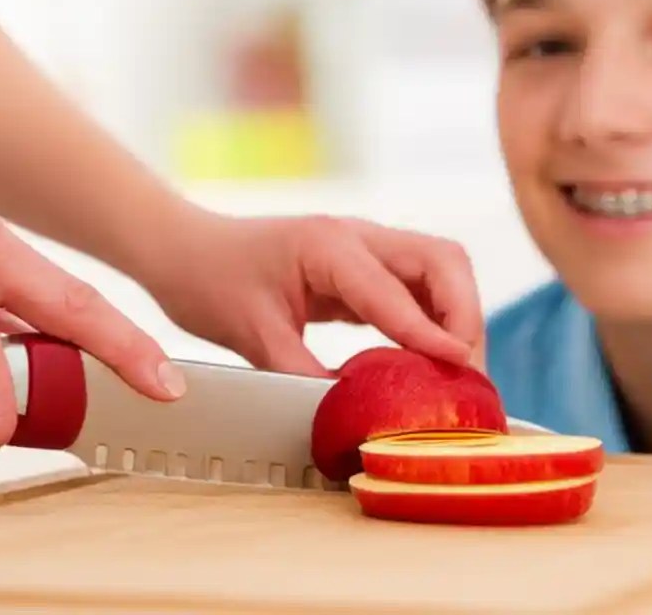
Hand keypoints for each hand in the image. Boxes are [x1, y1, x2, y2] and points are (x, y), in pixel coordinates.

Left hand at [138, 210, 483, 377]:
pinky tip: (429, 361)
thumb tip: (351, 414)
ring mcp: (365, 248)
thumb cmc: (209, 281)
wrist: (185, 250)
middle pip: (444, 261)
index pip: (396, 290)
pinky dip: (434, 321)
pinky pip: (418, 287)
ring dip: (458, 317)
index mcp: (328, 245)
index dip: (432, 332)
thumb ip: (304, 373)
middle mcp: (357, 237)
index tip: (460, 368)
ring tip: (457, 374)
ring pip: (440, 270)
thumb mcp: (252, 336)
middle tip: (466, 376)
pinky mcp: (364, 268)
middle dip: (465, 316)